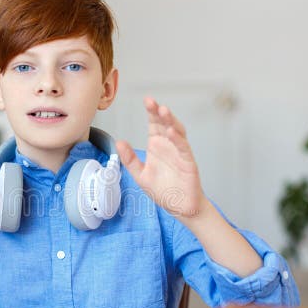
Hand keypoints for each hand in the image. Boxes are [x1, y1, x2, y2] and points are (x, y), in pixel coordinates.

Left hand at [115, 97, 204, 220]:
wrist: (179, 206)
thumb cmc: (162, 190)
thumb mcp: (140, 175)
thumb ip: (130, 159)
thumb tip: (119, 142)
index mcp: (157, 146)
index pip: (154, 124)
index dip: (151, 112)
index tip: (147, 101)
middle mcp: (168, 145)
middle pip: (164, 124)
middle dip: (158, 112)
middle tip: (151, 102)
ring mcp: (179, 152)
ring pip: (176, 131)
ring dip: (170, 121)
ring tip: (163, 111)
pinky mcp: (188, 161)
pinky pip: (183, 147)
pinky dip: (178, 138)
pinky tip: (171, 132)